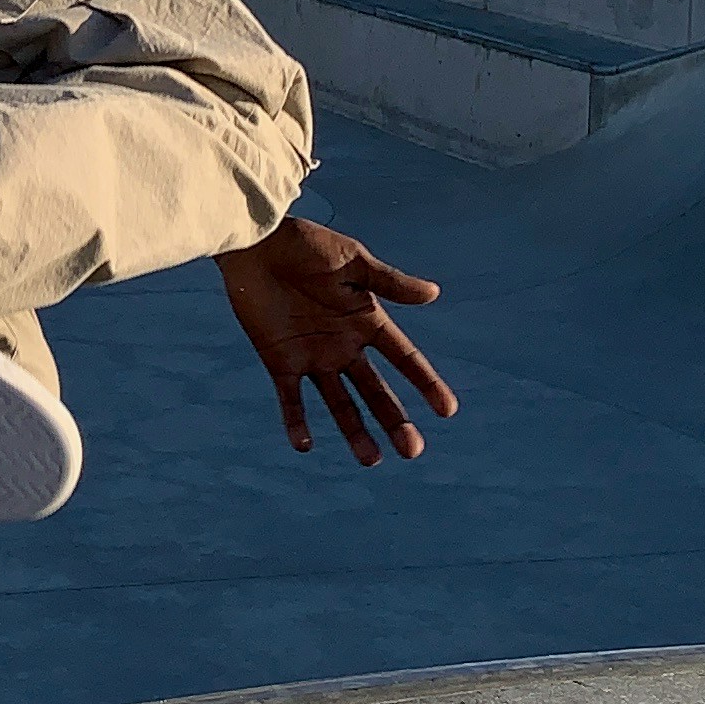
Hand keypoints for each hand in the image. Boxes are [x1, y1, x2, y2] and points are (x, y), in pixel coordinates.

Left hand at [217, 215, 456, 464]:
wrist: (257, 244)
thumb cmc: (307, 245)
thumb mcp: (353, 261)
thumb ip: (389, 282)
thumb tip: (434, 293)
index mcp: (367, 321)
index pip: (404, 359)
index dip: (426, 383)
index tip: (447, 410)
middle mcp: (344, 345)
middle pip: (375, 390)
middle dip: (394, 420)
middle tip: (412, 451)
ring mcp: (313, 356)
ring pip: (339, 402)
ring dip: (354, 431)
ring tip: (371, 460)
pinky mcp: (280, 361)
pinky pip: (291, 398)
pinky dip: (296, 421)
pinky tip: (304, 445)